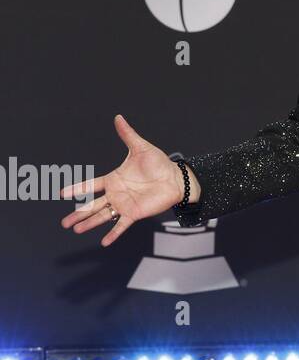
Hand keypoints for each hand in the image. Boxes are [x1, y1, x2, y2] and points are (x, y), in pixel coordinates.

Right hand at [59, 115, 188, 245]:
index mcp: (114, 179)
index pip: (91, 185)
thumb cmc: (159, 164)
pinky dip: (113, 234)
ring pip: (103, 216)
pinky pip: (122, 225)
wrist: (175, 179)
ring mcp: (124, 205)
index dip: (77, 189)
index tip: (62, 194)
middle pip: (93, 205)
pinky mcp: (135, 213)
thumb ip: (127, 134)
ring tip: (76, 229)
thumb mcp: (140, 147)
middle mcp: (116, 194)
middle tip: (64, 222)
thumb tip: (118, 117)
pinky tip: (104, 242)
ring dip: (89, 223)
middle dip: (78, 213)